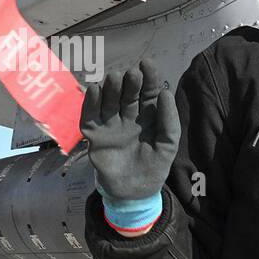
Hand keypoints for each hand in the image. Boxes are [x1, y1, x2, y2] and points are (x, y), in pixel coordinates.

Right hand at [80, 57, 179, 202]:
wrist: (133, 194)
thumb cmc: (154, 168)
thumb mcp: (168, 145)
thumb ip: (169, 121)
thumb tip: (165, 93)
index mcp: (147, 115)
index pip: (147, 92)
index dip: (148, 77)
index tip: (147, 63)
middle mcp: (127, 115)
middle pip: (127, 93)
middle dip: (129, 82)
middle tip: (131, 74)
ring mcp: (109, 124)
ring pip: (108, 100)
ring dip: (110, 88)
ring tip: (114, 78)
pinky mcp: (93, 134)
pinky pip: (89, 116)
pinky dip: (90, 103)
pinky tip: (94, 90)